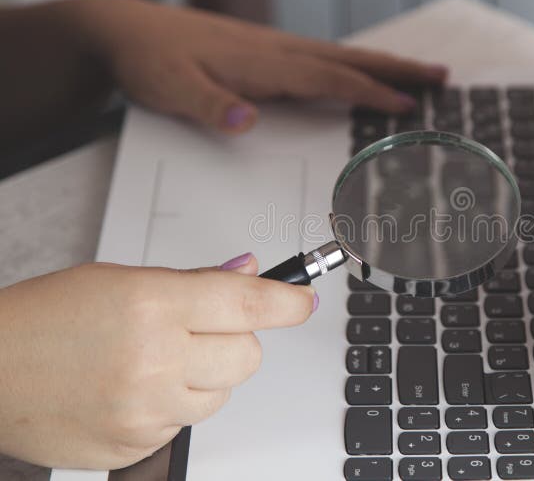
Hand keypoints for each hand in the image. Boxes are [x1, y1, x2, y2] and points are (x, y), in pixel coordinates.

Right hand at [0, 253, 314, 469]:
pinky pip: (186, 423)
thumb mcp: (120, 279)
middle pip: (249, 356)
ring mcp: (146, 411)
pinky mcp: (136, 446)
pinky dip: (174, 405)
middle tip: (202, 330)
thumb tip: (248, 271)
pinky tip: (135, 388)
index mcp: (151, 306)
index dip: (286, 301)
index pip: (247, 304)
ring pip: (223, 394)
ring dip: (206, 375)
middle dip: (238, 340)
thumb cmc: (45, 319)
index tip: (303, 301)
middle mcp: (154, 361)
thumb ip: (194, 280)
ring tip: (156, 360)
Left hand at [73, 0, 445, 132]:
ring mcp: (274, 49)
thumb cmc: (149, 61)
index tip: (405, 106)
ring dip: (382, 64)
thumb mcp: (170, 88)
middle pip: (348, 58)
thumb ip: (209, 104)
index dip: (367, 91)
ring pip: (340, 55)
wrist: (127, 32)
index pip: (326, 76)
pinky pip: (323, 58)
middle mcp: (276, 50)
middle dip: (397, 69)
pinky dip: (354, 65)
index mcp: (262, 62)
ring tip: (418, 75)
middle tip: (440, 77)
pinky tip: (360, 73)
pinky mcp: (267, 53)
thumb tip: (249, 120)